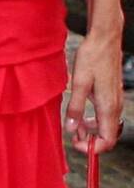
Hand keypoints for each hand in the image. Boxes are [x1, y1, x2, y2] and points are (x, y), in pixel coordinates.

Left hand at [65, 28, 123, 153]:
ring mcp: (115, 100)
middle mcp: (115, 107)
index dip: (92, 149)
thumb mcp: (79, 84)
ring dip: (91, 129)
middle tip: (72, 135)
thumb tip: (71, 129)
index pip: (107, 141)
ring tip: (74, 124)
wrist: (104, 39)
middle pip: (108, 136)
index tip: (76, 144)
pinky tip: (81, 111)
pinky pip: (105, 115)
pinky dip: (94, 118)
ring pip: (106, 126)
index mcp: (108, 107)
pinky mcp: (112, 94)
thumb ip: (75, 108)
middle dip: (90, 140)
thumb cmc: (92, 58)